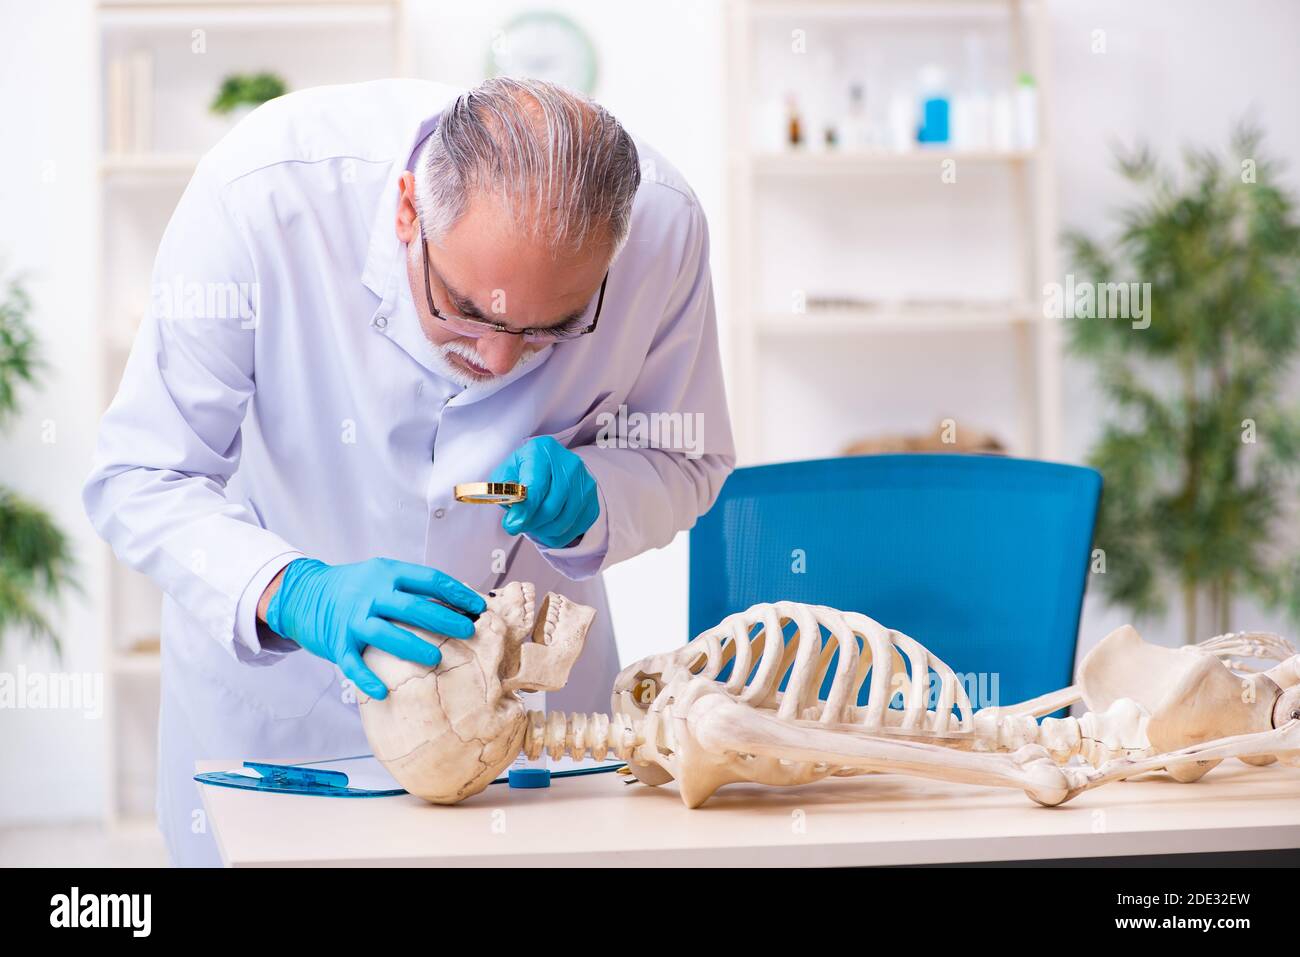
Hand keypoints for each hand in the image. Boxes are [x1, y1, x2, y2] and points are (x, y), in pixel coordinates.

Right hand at [264, 558, 485, 698]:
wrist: (303, 592)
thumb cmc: (355, 587)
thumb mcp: (382, 574)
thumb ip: (412, 587)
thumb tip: (458, 603)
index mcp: (387, 573)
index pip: (428, 579)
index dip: (456, 592)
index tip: (479, 605)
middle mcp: (370, 594)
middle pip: (411, 607)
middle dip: (443, 619)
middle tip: (468, 631)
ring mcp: (353, 619)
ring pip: (385, 633)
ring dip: (411, 647)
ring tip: (436, 659)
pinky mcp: (336, 642)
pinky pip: (353, 663)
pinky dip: (366, 679)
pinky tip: (383, 692)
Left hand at [490, 436, 599, 548]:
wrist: (549, 466)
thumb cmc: (524, 470)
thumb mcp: (507, 473)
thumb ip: (506, 493)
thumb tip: (515, 519)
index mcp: (544, 451)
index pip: (537, 486)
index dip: (524, 509)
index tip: (512, 525)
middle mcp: (570, 464)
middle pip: (551, 507)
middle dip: (531, 523)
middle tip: (518, 526)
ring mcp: (586, 483)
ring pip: (563, 521)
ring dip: (543, 530)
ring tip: (532, 524)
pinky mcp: (593, 501)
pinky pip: (575, 530)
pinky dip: (557, 535)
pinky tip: (546, 526)